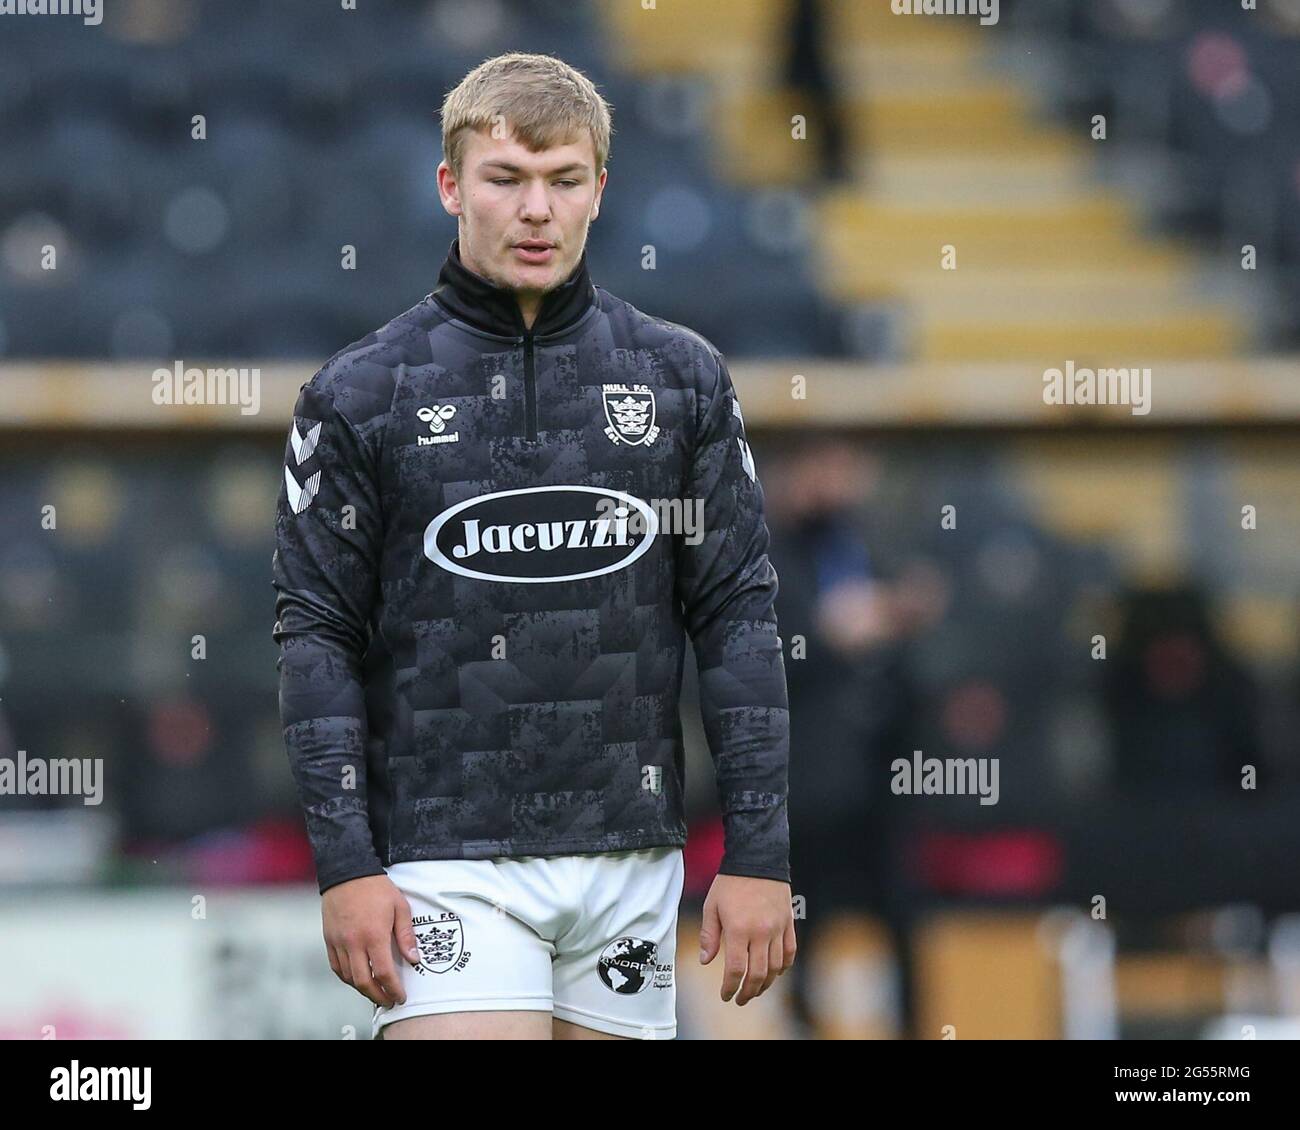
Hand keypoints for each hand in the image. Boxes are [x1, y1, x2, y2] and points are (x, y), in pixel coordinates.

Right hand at [321, 874, 420, 1006]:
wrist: (347, 872)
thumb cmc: (376, 888)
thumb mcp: (399, 906)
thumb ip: (406, 935)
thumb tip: (413, 958)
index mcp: (374, 934)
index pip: (383, 972)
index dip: (392, 988)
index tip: (399, 996)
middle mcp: (354, 942)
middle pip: (363, 981)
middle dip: (377, 996)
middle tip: (388, 1000)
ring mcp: (339, 942)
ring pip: (348, 977)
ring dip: (362, 988)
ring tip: (375, 991)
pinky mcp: (329, 939)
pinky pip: (336, 966)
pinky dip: (346, 977)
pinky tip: (357, 978)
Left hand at [698, 873, 795, 1004]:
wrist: (758, 859)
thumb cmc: (730, 882)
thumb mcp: (712, 906)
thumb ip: (709, 935)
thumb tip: (705, 960)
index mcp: (739, 930)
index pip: (736, 970)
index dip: (730, 987)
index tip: (725, 995)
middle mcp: (761, 933)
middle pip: (758, 974)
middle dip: (748, 992)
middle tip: (740, 999)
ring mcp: (777, 929)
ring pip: (775, 968)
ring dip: (765, 984)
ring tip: (755, 990)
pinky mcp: (788, 924)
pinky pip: (790, 952)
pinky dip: (783, 967)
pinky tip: (774, 972)